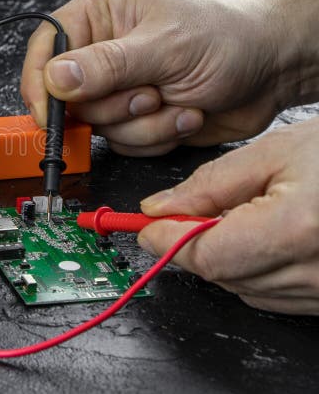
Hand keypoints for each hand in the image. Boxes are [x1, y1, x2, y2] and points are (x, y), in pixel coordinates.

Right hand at [21, 0, 302, 155]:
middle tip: (150, 93)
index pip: (46, 47)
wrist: (272, 68)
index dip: (40, 82)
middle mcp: (102, 48)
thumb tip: (56, 78)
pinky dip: (156, 136)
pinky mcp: (134, 115)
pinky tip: (183, 113)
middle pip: (69, 96)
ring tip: (175, 100)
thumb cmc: (228, 38)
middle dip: (114, 106)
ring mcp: (118, 84)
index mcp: (101, 12)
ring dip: (142, 124)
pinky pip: (123, 143)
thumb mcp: (165, 47)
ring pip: (98, 125)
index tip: (49, 112)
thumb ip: (107, 65)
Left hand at [138, 118, 318, 314]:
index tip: (144, 225)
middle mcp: (314, 270)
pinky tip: (261, 235)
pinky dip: (251, 268)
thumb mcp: (275, 151)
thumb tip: (159, 209)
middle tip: (185, 210)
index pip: (204, 254)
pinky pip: (270, 294)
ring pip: (239, 287)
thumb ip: (210, 184)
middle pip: (218, 273)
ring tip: (241, 213)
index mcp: (297, 229)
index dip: (164, 239)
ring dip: (221, 255)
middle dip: (189, 242)